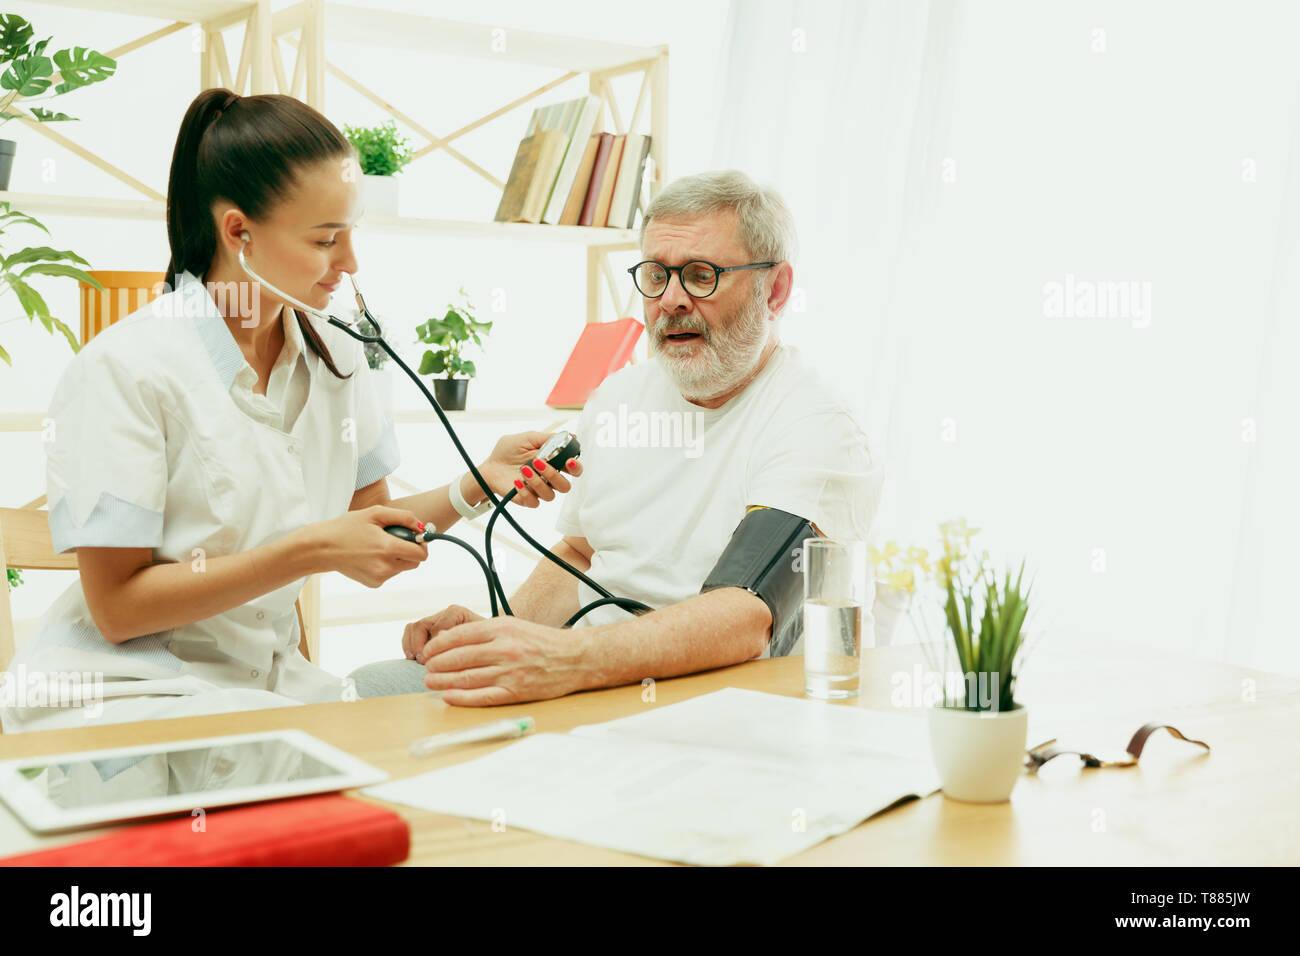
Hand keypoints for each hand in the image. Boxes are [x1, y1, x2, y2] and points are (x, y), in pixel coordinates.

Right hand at [310, 505, 426, 587]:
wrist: (322, 548)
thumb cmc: (347, 527)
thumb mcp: (375, 513)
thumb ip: (403, 517)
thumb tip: (422, 527)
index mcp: (388, 548)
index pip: (421, 554)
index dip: (422, 544)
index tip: (415, 536)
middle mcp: (386, 567)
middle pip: (415, 563)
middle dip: (411, 550)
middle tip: (397, 539)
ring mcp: (379, 578)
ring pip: (402, 568)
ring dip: (397, 557)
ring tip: (378, 545)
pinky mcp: (373, 584)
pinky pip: (390, 573)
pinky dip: (386, 564)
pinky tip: (370, 555)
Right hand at [404, 604, 484, 661]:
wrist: (486, 643)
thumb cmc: (485, 644)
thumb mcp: (480, 643)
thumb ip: (464, 640)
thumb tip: (440, 638)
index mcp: (457, 613)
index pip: (438, 626)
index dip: (433, 644)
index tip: (435, 660)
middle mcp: (443, 614)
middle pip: (422, 625)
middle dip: (419, 645)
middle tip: (423, 662)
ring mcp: (433, 621)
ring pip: (413, 627)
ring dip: (411, 646)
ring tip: (415, 660)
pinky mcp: (425, 630)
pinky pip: (409, 632)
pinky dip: (407, 645)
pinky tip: (412, 658)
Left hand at [423, 616, 590, 705]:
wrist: (576, 658)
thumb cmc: (543, 642)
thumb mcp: (515, 626)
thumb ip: (487, 632)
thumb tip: (454, 642)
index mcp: (503, 628)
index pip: (460, 636)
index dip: (439, 645)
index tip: (428, 651)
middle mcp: (505, 649)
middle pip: (459, 658)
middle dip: (437, 664)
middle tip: (426, 668)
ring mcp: (510, 672)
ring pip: (467, 678)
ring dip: (443, 681)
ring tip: (431, 682)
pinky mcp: (516, 691)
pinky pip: (482, 696)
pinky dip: (462, 697)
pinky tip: (449, 696)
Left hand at [475, 431, 582, 508]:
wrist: (489, 466)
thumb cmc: (508, 451)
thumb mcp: (527, 438)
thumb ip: (548, 439)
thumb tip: (571, 436)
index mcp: (553, 463)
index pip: (573, 469)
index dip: (575, 467)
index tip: (568, 461)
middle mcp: (548, 479)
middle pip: (565, 486)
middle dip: (554, 475)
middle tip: (540, 463)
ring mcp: (538, 490)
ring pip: (550, 495)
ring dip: (537, 482)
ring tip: (524, 469)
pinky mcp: (527, 499)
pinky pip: (534, 502)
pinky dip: (526, 492)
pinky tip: (517, 481)